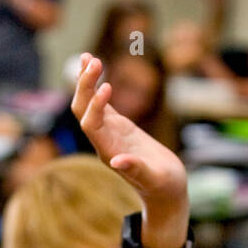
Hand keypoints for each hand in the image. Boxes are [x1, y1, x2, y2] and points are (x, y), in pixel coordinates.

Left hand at [71, 54, 187, 247]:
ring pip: (88, 104)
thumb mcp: (154, 179)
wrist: (165, 191)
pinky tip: (93, 63)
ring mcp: (109, 132)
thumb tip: (117, 162)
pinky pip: (100, 102)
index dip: (95, 106)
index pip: (92, 125)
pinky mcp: (117, 126)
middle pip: (82, 111)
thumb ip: (137, 171)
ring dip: (85, 81)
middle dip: (85, 87)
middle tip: (94, 60)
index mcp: (109, 152)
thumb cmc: (164, 186)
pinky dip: (94, 84)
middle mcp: (103, 141)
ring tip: (87, 56)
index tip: (107, 86)